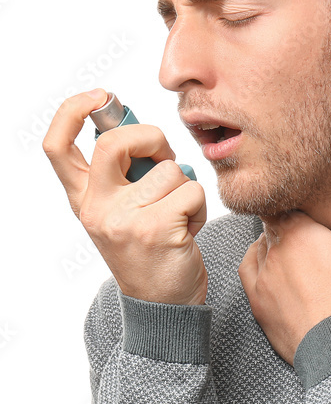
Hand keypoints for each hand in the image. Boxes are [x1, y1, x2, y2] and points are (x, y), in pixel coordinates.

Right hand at [43, 88, 207, 304]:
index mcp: (84, 200)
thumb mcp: (121, 213)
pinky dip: (200, 206)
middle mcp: (97, 208)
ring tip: (179, 214)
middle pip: (113, 142)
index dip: (73, 110)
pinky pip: (192, 190)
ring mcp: (125, 219)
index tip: (102, 96)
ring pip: (168, 169)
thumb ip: (122, 175)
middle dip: (150, 136)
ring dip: (185, 187)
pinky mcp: (157, 229)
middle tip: (164, 155)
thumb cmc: (150, 252)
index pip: (57, 146)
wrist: (164, 307)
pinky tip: (189, 228)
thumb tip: (137, 127)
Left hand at [237, 162, 330, 365]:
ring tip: (300, 258)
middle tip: (309, 234)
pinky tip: (278, 269)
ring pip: (261, 243)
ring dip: (275, 244)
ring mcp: (261, 273)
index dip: (296, 200)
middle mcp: (273, 247)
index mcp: (298, 229)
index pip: (285, 198)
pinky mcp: (255, 298)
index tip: (307, 205)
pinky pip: (249, 268)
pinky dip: (260, 263)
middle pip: (272, 221)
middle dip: (287, 223)